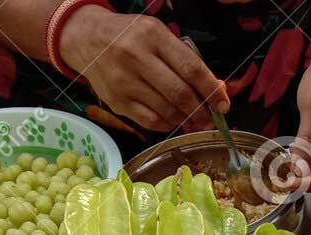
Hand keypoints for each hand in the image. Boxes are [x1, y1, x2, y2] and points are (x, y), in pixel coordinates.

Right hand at [60, 10, 228, 132]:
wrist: (86, 39)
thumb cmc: (130, 36)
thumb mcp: (157, 35)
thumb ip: (184, 60)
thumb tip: (215, 90)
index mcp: (152, 35)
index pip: (190, 68)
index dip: (211, 90)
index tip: (223, 104)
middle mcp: (136, 57)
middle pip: (180, 93)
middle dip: (201, 110)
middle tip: (210, 118)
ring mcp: (124, 81)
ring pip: (167, 110)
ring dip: (185, 119)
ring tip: (192, 119)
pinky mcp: (117, 101)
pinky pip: (151, 121)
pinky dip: (167, 124)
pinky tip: (172, 119)